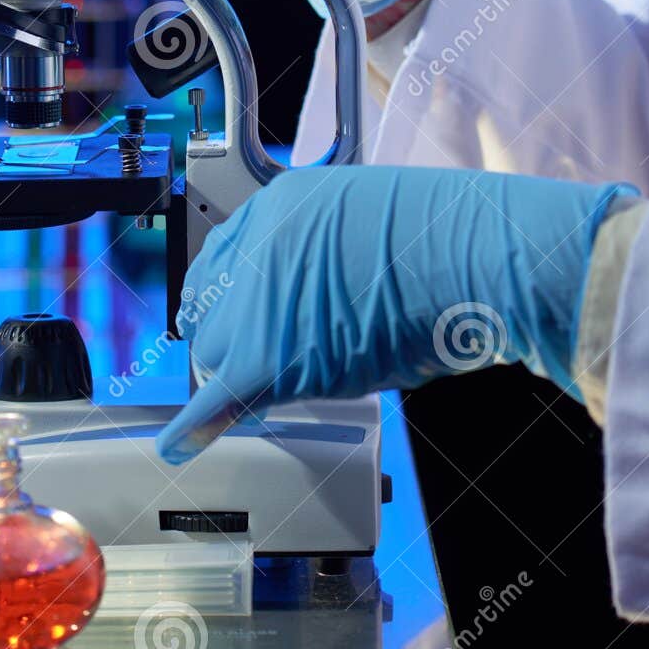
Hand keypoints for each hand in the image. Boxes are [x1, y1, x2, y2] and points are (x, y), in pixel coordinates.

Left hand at [156, 164, 632, 463]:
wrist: (469, 255)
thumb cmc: (449, 239)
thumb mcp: (372, 216)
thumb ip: (331, 249)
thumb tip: (322, 296)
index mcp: (283, 202)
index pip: (223, 253)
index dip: (226, 292)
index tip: (223, 311)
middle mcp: (259, 245)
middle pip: (210, 304)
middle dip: (225, 336)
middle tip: (245, 360)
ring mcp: (261, 300)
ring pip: (213, 352)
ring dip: (231, 374)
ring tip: (258, 392)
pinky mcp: (270, 355)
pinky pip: (218, 398)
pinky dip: (196, 427)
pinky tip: (179, 445)